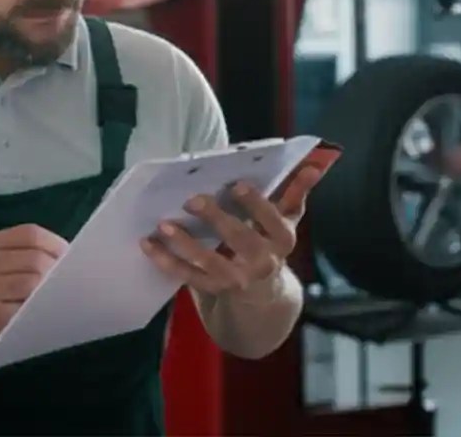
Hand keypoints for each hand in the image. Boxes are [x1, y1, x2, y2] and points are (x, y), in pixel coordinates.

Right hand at [0, 224, 67, 361]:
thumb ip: (16, 254)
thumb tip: (64, 256)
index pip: (30, 233)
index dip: (55, 243)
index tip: (68, 255)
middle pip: (36, 258)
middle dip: (58, 269)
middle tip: (66, 280)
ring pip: (35, 283)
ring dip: (51, 290)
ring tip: (56, 295)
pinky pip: (28, 309)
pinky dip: (41, 309)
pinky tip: (44, 311)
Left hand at [140, 165, 323, 296]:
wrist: (262, 294)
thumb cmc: (270, 244)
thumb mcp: (286, 221)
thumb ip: (296, 193)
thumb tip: (313, 166)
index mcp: (282, 240)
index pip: (273, 220)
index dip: (256, 204)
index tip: (236, 185)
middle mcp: (262, 262)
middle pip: (240, 239)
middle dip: (217, 219)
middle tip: (193, 199)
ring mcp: (236, 279)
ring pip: (209, 262)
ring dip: (185, 243)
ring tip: (163, 224)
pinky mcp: (213, 289)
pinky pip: (187, 276)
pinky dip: (166, 261)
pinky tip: (147, 244)